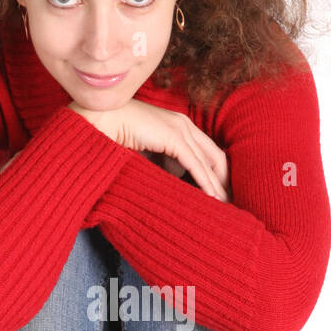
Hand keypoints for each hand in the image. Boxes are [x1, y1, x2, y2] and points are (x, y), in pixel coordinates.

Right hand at [68, 97, 230, 202]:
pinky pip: (195, 164)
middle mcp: (184, 125)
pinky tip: (213, 199)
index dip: (218, 174)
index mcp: (179, 126)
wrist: (97, 123)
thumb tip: (175, 178)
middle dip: (226, 181)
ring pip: (208, 162)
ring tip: (226, 208)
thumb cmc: (116, 137)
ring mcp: (180, 129)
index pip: (208, 152)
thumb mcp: (147, 152)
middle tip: (233, 204)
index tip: (223, 194)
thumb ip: (163, 162)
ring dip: (218, 186)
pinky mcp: (173, 137)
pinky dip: (206, 183)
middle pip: (216, 156)